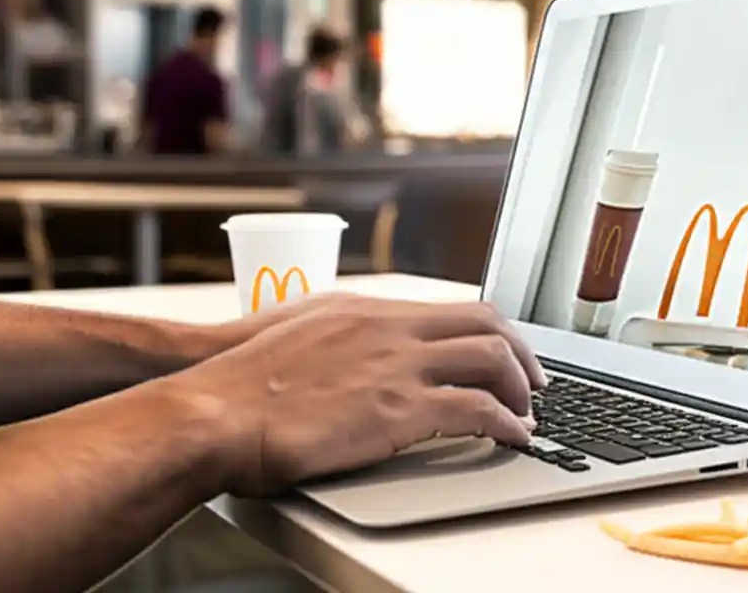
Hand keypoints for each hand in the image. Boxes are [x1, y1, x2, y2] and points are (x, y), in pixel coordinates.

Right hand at [178, 296, 545, 496]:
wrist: (213, 411)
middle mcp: (389, 327)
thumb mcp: (295, 334)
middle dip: (521, 353)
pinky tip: (511, 439)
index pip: (451, 307)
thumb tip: (352, 349)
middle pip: (485, 323)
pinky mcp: (397, 410)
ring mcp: (396, 365)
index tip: (503, 353)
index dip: (490, 332)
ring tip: (525, 415)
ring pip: (491, 359)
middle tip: (533, 382)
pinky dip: (506, 424)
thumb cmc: (239, 384)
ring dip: (519, 389)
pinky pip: (476, 410)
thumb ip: (335, 335)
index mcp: (366, 309)